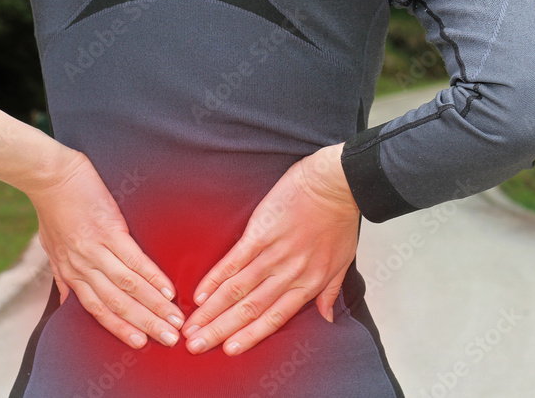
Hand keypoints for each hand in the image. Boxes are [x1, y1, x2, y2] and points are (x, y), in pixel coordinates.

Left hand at [26, 149, 185, 348]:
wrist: (50, 177)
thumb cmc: (53, 209)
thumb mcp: (51, 248)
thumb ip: (62, 276)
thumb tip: (67, 299)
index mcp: (72, 273)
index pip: (98, 310)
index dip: (120, 328)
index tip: (141, 343)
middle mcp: (84, 268)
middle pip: (117, 305)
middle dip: (146, 325)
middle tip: (170, 339)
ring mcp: (96, 250)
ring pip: (128, 287)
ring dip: (154, 306)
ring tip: (175, 319)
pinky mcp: (110, 231)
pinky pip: (134, 260)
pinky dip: (152, 277)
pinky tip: (168, 289)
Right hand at [180, 143, 360, 355]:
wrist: (336, 184)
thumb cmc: (340, 219)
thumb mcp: (343, 261)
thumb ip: (330, 292)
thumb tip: (327, 318)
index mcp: (309, 283)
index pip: (274, 318)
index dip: (249, 336)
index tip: (228, 350)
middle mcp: (288, 274)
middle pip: (249, 309)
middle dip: (219, 330)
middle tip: (195, 346)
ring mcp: (273, 253)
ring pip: (237, 289)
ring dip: (211, 310)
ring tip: (191, 326)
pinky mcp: (260, 232)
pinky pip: (233, 261)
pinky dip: (215, 279)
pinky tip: (200, 293)